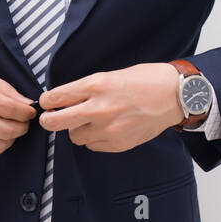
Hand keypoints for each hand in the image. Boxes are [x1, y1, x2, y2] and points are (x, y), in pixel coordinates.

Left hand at [38, 63, 184, 152]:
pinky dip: (94, 139)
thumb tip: (63, 100)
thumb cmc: (144, 80)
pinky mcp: (118, 143)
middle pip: (55, 122)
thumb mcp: (110, 75)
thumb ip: (86, 89)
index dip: (46, 101)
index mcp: (96, 85)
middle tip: (49, 119)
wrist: (174, 95)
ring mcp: (108, 129)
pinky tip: (106, 128)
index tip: (46, 103)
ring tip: (91, 120)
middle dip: (48, 121)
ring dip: (77, 129)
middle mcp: (99, 108)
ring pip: (74, 137)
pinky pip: (92, 146)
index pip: (56, 97)